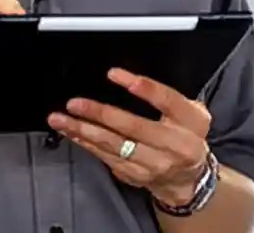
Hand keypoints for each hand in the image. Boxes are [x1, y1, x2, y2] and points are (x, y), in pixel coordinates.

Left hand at [48, 68, 211, 206]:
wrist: (187, 179)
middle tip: (75, 103)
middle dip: (100, 113)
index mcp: (191, 122)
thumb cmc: (185, 136)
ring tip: (61, 119)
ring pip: (113, 145)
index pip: (166, 100)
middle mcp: (174, 145)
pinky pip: (105, 157)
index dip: (142, 87)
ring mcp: (153, 164)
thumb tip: (131, 79)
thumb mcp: (192, 111)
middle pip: (133, 126)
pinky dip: (85, 143)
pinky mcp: (135, 174)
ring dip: (83, 130)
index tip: (114, 74)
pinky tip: (71, 132)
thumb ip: (167, 96)